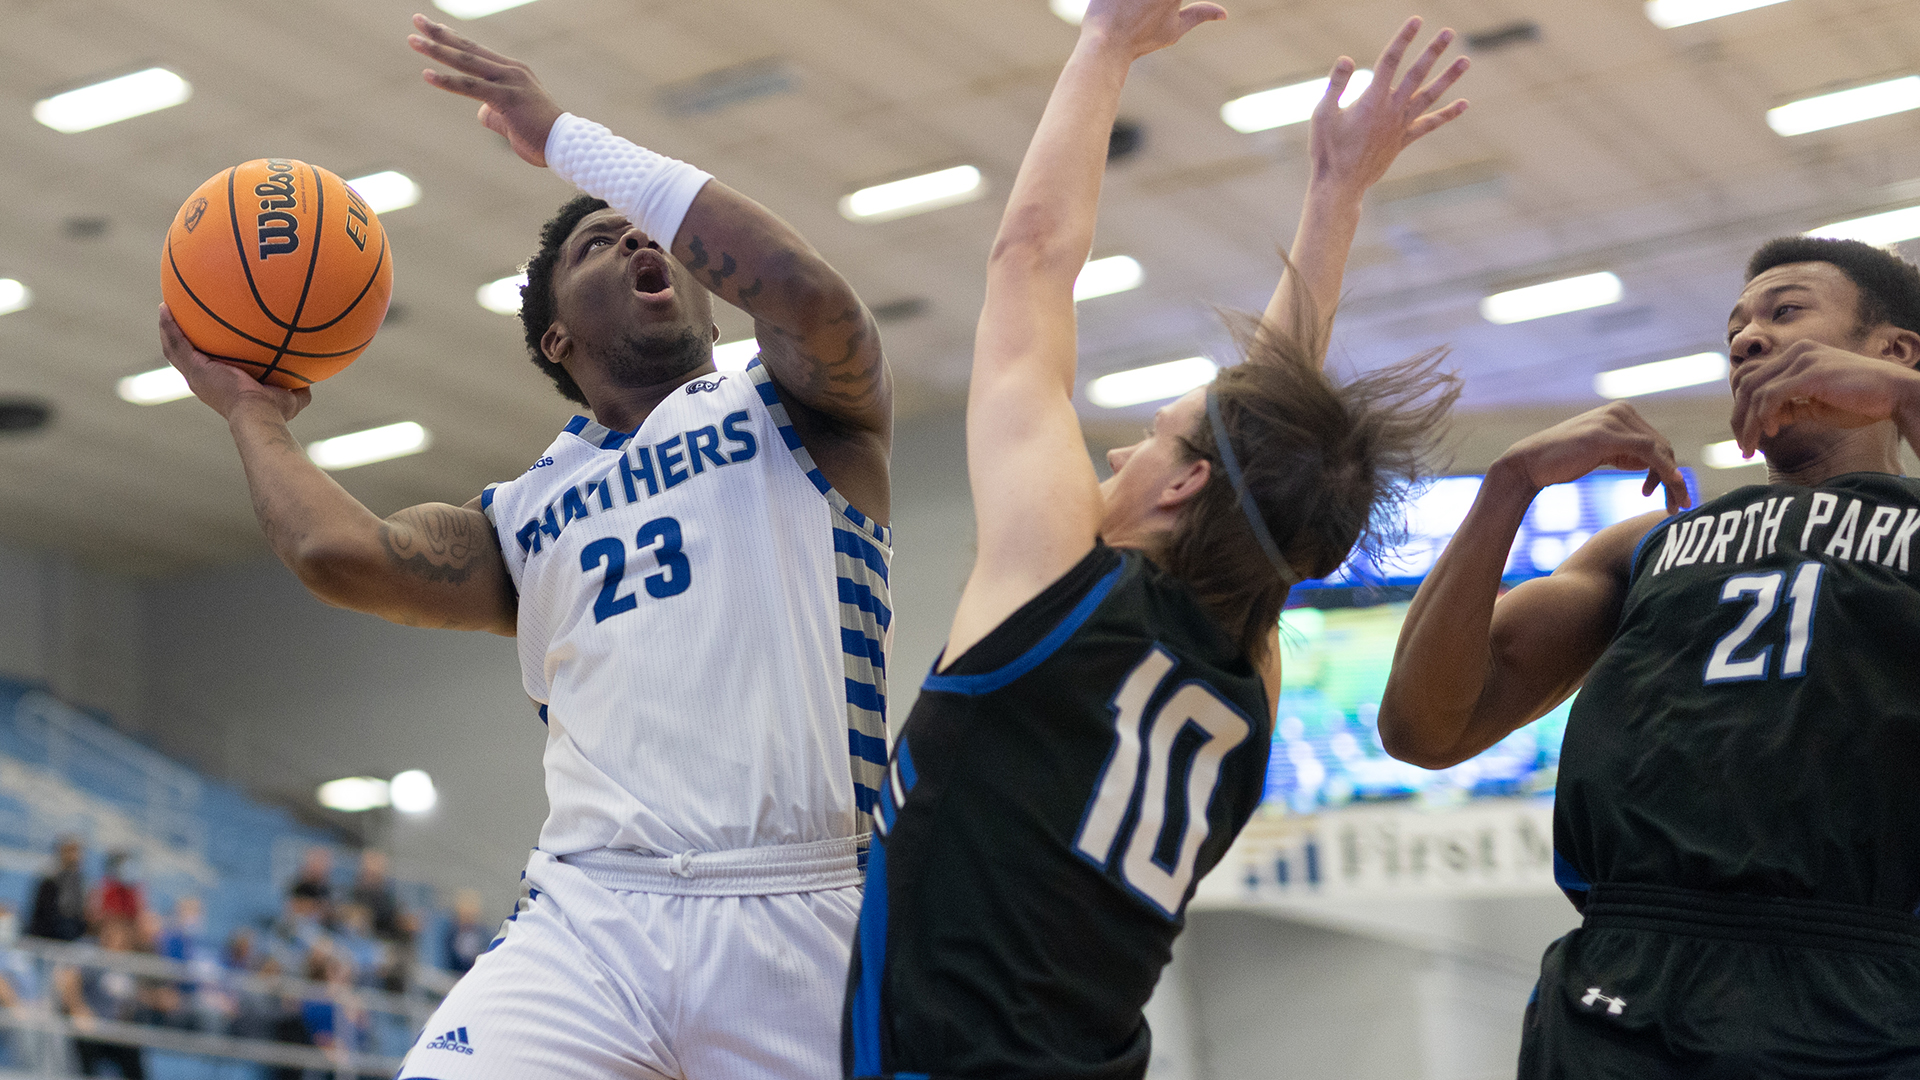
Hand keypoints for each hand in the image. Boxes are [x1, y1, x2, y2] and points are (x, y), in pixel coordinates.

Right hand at [160, 305, 309, 422]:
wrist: (259, 414)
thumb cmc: (274, 411)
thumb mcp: (291, 396)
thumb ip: (298, 385)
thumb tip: (311, 377)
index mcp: (221, 386)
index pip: (209, 367)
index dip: (204, 353)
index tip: (206, 339)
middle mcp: (204, 382)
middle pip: (185, 356)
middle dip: (181, 337)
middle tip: (177, 318)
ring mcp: (196, 376)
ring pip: (174, 349)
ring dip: (168, 328)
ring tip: (165, 308)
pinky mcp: (194, 369)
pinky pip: (176, 344)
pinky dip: (169, 326)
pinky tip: (166, 308)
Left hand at [409, 13, 563, 166]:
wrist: (567, 147)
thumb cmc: (542, 138)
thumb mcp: (512, 123)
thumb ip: (495, 114)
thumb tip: (481, 112)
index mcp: (513, 73)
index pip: (477, 52)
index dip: (454, 40)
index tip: (433, 29)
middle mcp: (511, 71)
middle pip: (469, 48)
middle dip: (440, 34)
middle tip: (417, 20)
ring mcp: (509, 82)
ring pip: (467, 62)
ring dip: (437, 50)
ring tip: (413, 40)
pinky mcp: (507, 98)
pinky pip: (471, 87)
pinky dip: (448, 80)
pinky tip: (426, 74)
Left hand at [1080, 0, 1226, 59]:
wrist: (1107, 43)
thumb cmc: (1141, 40)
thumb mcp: (1174, 30)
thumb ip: (1199, 15)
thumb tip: (1223, 14)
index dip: (1172, 2)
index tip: (1169, 7)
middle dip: (1156, 4)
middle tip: (1150, 10)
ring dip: (1143, 2)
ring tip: (1138, 10)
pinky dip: (1125, 0)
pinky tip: (1126, 5)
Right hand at [1308, 17, 1469, 193]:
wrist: (1340, 185)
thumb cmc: (1327, 149)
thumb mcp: (1323, 113)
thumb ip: (1336, 84)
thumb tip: (1347, 58)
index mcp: (1371, 100)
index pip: (1390, 61)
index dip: (1403, 39)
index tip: (1416, 21)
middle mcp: (1391, 110)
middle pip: (1416, 74)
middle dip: (1433, 52)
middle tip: (1449, 32)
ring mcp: (1400, 126)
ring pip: (1429, 96)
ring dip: (1448, 77)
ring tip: (1466, 60)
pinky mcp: (1403, 140)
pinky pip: (1428, 125)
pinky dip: (1446, 114)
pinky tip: (1464, 104)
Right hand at [1498, 402, 1689, 513]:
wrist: (1529, 464)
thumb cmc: (1562, 463)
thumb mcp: (1601, 454)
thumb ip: (1626, 453)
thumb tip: (1655, 464)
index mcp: (1620, 413)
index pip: (1657, 443)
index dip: (1667, 471)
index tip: (1669, 497)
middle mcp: (1620, 410)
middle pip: (1662, 446)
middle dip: (1674, 478)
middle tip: (1679, 506)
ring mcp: (1614, 419)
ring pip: (1659, 450)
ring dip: (1672, 480)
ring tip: (1672, 506)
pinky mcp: (1607, 433)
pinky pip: (1648, 451)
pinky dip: (1664, 470)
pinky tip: (1669, 487)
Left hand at [1730, 339, 1919, 453]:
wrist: (1896, 394)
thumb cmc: (1862, 401)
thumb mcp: (1817, 404)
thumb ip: (1791, 407)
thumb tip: (1767, 420)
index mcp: (1797, 355)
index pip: (1754, 377)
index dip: (1743, 407)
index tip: (1747, 434)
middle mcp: (1797, 352)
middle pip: (1748, 383)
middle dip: (1739, 418)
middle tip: (1742, 447)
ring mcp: (1803, 360)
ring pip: (1755, 391)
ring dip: (1748, 423)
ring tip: (1751, 446)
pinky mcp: (1811, 373)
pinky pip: (1772, 395)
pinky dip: (1765, 416)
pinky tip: (1771, 432)